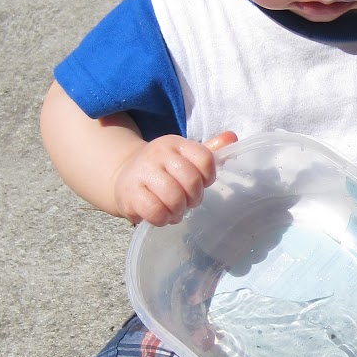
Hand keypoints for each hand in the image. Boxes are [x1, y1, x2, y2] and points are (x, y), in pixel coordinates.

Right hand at [113, 131, 236, 225]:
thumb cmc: (163, 169)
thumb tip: (232, 137)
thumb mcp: (184, 156)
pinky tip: (162, 216)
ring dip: (179, 211)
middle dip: (194, 198)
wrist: (124, 174)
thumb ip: (209, 150)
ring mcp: (142, 172)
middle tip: (188, 202)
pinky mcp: (130, 193)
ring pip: (174, 197)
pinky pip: (155, 211)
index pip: (205, 159)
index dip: (208, 178)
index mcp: (176, 143)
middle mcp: (158, 153)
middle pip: (191, 181)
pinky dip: (163, 219)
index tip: (201, 184)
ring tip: (175, 211)